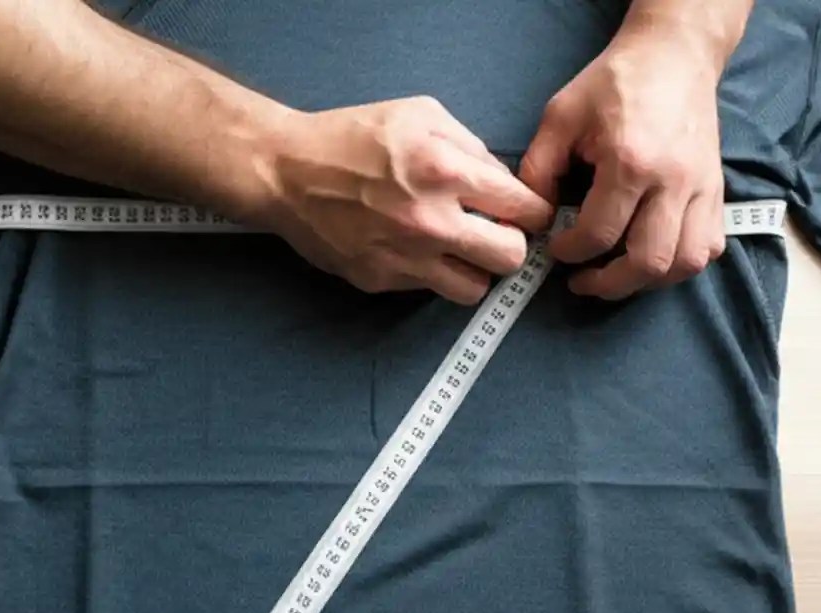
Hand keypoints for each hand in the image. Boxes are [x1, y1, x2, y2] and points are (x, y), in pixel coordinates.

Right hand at [261, 97, 553, 304]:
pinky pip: (427, 290)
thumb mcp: (419, 114)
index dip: (535, 212)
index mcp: (446, 171)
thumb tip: (499, 180)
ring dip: (473, 269)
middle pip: (510, 258)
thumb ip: (470, 145)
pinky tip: (411, 248)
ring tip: (457, 249)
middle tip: (496, 234)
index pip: (525, 209)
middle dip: (511, 245)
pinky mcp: (380, 280)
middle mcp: (431, 221)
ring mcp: (405, 257)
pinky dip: (429, 273)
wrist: (286, 172)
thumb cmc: (351, 136)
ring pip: (474, 288)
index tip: (527, 214)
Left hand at [519, 27, 727, 299]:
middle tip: (582, 280)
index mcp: (631, 162)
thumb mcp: (560, 116)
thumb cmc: (615, 83)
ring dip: (648, 280)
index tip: (555, 248)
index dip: (570, 252)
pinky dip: (681, 262)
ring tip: (617, 274)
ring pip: (686, 262)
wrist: (673, 55)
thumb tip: (533, 216)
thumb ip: (538, 168)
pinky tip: (654, 255)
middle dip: (609, 284)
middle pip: (648, 261)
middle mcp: (673, 181)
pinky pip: (709, 245)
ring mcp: (702, 187)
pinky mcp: (716, 189)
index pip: (599, 234)